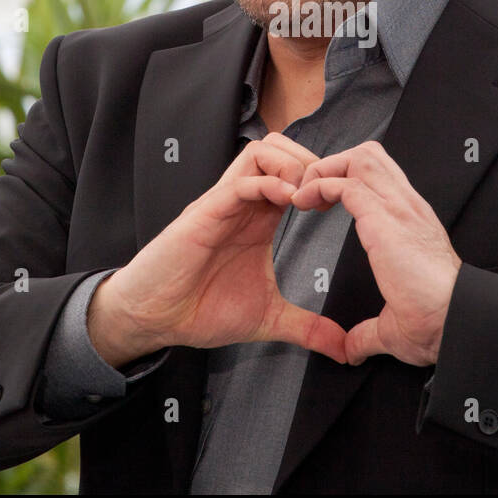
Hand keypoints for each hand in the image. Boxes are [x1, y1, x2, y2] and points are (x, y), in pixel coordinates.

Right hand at [90, 133, 347, 364]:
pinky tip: (288, 202)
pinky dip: (268, 183)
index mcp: (261, 218)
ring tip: (307, 197)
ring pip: (262, 151)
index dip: (324, 181)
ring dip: (292, 165)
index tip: (341, 207)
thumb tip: (343, 349)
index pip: (296, 172)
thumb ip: (308, 328)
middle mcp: (244, 203)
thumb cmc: (201, 309)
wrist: (155, 319)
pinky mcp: (206, 212)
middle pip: (282, 148)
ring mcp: (224, 203)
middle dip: (312, 162)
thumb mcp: (269, 319)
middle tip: (327, 195)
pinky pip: (240, 181)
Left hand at [291, 141, 461, 365]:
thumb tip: (352, 349)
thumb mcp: (394, 325)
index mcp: (412, 223)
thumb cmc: (435, 322)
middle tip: (312, 192)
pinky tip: (304, 203)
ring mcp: (398, 208)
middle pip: (369, 155)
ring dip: (326, 169)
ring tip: (306, 194)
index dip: (348, 179)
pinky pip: (346, 183)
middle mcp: (407, 207)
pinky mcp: (385, 218)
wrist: (454, 320)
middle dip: (334, 164)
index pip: (381, 176)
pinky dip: (319, 186)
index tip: (325, 202)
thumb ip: (368, 334)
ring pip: (359, 157)